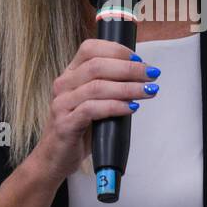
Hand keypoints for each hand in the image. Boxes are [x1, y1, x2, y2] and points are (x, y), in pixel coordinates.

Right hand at [28, 38, 161, 182]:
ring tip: (148, 91)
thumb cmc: (80, 128)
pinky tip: (131, 108)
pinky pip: (92, 109)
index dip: (116, 50)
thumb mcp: (94, 101)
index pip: (90, 48)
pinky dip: (115, 106)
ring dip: (128, 87)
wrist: (55, 157)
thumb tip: (141, 77)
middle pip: (97, 65)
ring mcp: (62, 103)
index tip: (139, 59)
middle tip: (151, 74)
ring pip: (97, 86)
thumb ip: (110, 87)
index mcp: (70, 74)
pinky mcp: (65, 123)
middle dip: (129, 68)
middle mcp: (63, 84)